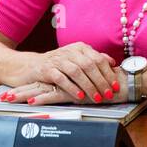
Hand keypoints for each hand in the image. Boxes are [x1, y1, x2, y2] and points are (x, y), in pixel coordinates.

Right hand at [0, 44, 119, 103]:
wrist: (30, 66)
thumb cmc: (57, 65)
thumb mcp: (76, 59)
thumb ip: (93, 59)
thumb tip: (112, 62)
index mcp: (79, 48)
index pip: (98, 58)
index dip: (108, 73)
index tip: (116, 86)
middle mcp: (69, 51)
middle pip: (89, 65)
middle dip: (101, 81)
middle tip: (109, 94)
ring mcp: (57, 60)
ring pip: (77, 72)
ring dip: (89, 86)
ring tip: (97, 98)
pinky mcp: (46, 69)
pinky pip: (61, 78)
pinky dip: (72, 88)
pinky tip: (79, 96)